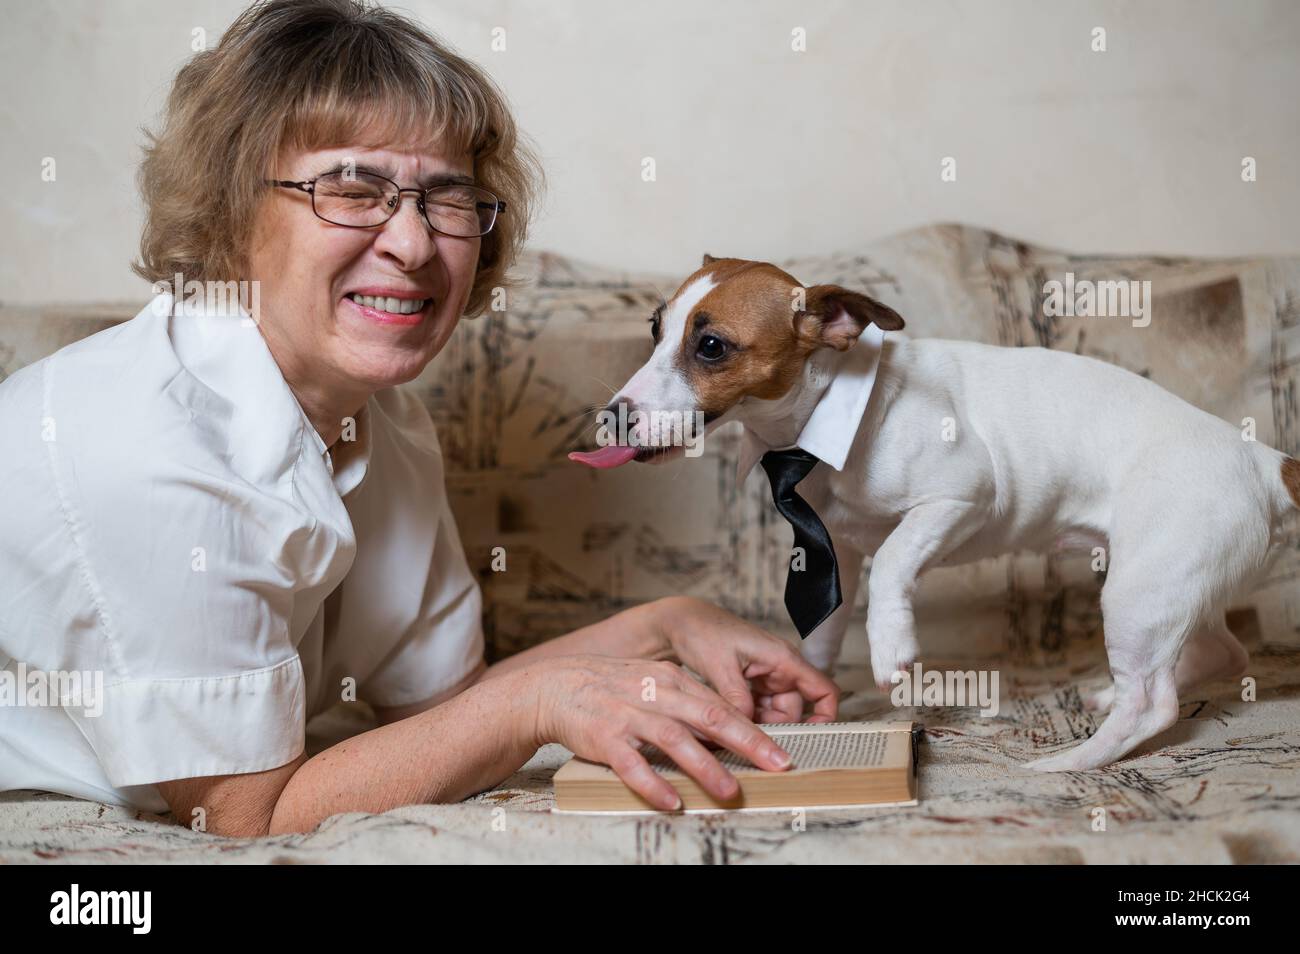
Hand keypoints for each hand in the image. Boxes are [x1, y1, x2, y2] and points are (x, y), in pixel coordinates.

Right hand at [531, 654, 795, 810]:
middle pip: (708, 716)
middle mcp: (655, 695)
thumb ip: (687, 701)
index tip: (781, 751)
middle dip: (746, 742)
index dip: (753, 728)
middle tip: (777, 764)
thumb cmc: (612, 687)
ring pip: (674, 739)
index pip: (720, 705)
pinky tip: (672, 801)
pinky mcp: (606, 737)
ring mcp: (629, 715)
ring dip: (705, 766)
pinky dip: (653, 783)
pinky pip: (632, 764)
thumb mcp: (653, 682)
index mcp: (671, 680)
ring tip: (730, 791)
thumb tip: (728, 727)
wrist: (556, 686)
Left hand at [650, 596, 839, 723]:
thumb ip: (736, 697)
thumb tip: (748, 728)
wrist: (681, 622)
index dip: (826, 716)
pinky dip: (747, 720)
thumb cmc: (702, 631)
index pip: (823, 689)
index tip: (812, 738)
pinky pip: (758, 710)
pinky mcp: (751, 684)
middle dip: (777, 728)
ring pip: (775, 713)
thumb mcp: (719, 665)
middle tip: (751, 742)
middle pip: (795, 710)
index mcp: (782, 658)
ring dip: (759, 726)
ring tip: (734, 734)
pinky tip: (729, 726)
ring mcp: (766, 677)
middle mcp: (779, 668)